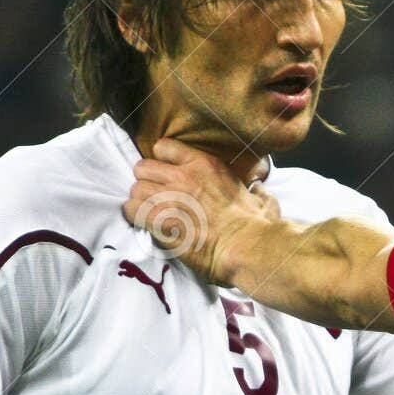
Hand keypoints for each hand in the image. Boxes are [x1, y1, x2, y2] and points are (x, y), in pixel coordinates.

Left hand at [123, 139, 280, 286]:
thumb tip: (259, 191)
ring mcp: (168, 197)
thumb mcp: (261, 200)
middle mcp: (182, 176)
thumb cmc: (256, 226)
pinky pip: (131, 210)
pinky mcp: (159, 220)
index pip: (164, 147)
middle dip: (147, 181)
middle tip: (156, 195)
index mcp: (205, 165)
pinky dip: (134, 217)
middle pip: (143, 167)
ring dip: (140, 200)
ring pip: (135, 189)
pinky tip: (144, 223)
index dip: (163, 161)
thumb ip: (256, 192)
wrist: (246, 247)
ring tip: (149, 212)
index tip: (168, 173)